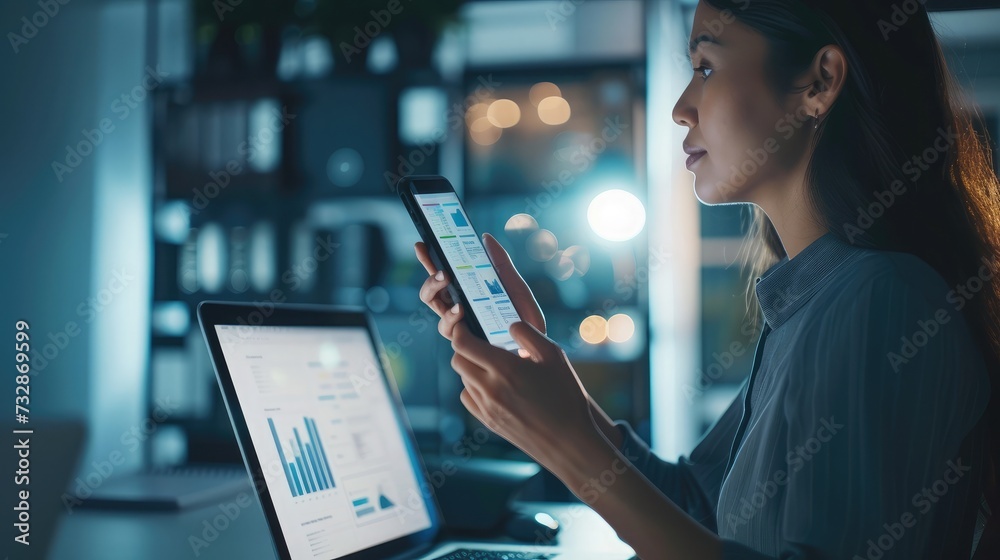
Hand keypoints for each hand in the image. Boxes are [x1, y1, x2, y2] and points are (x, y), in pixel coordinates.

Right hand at [415, 233, 544, 341]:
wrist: (536, 353)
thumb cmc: (524, 320)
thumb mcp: (516, 287)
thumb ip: (502, 264)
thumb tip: (485, 237)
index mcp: (467, 292)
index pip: (443, 273)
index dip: (429, 259)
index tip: (422, 245)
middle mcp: (458, 307)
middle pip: (431, 290)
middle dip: (429, 277)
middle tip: (442, 270)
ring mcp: (459, 325)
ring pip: (434, 306)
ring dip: (435, 292)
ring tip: (447, 282)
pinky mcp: (463, 342)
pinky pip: (448, 329)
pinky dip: (451, 317)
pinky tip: (460, 309)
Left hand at [449, 320, 601, 471]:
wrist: (568, 442)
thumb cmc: (565, 396)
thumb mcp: (554, 355)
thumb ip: (528, 334)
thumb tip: (509, 326)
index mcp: (504, 368)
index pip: (463, 344)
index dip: (460, 330)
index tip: (466, 325)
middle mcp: (489, 388)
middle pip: (458, 360)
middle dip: (465, 348)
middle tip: (481, 342)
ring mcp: (486, 408)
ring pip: (463, 379)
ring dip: (471, 367)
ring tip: (493, 365)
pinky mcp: (488, 422)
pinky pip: (468, 398)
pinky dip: (474, 388)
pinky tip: (492, 386)